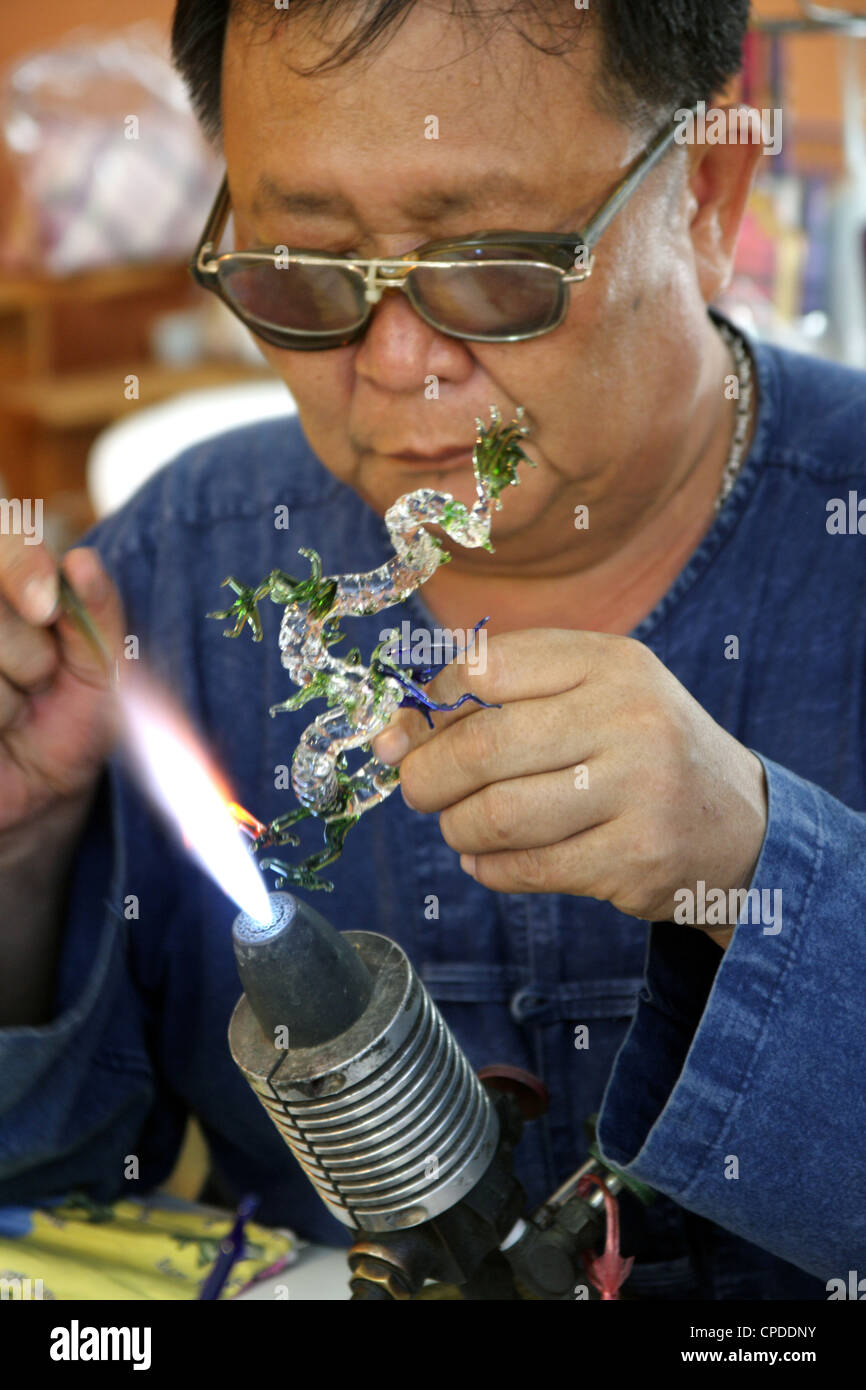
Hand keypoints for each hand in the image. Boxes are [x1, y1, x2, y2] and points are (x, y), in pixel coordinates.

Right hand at [0, 536, 125, 837]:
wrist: (31, 792)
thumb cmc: (64, 716)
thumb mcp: (100, 668)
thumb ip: (97, 613)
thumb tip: (81, 563)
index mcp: (2, 570)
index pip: (2, 533)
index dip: (21, 563)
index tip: (45, 607)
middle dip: (29, 654)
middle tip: (36, 681)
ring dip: (5, 701)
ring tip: (8, 713)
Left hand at [371, 630, 766, 931]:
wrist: (740, 824)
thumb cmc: (639, 751)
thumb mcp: (590, 696)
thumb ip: (498, 700)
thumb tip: (392, 736)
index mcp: (609, 661)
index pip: (486, 668)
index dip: (430, 705)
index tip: (409, 734)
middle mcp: (629, 717)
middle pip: (482, 747)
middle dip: (427, 776)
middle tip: (416, 790)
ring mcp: (639, 790)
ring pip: (499, 816)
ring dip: (458, 828)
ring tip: (461, 827)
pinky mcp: (636, 858)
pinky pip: (527, 869)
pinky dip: (489, 869)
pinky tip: (490, 860)